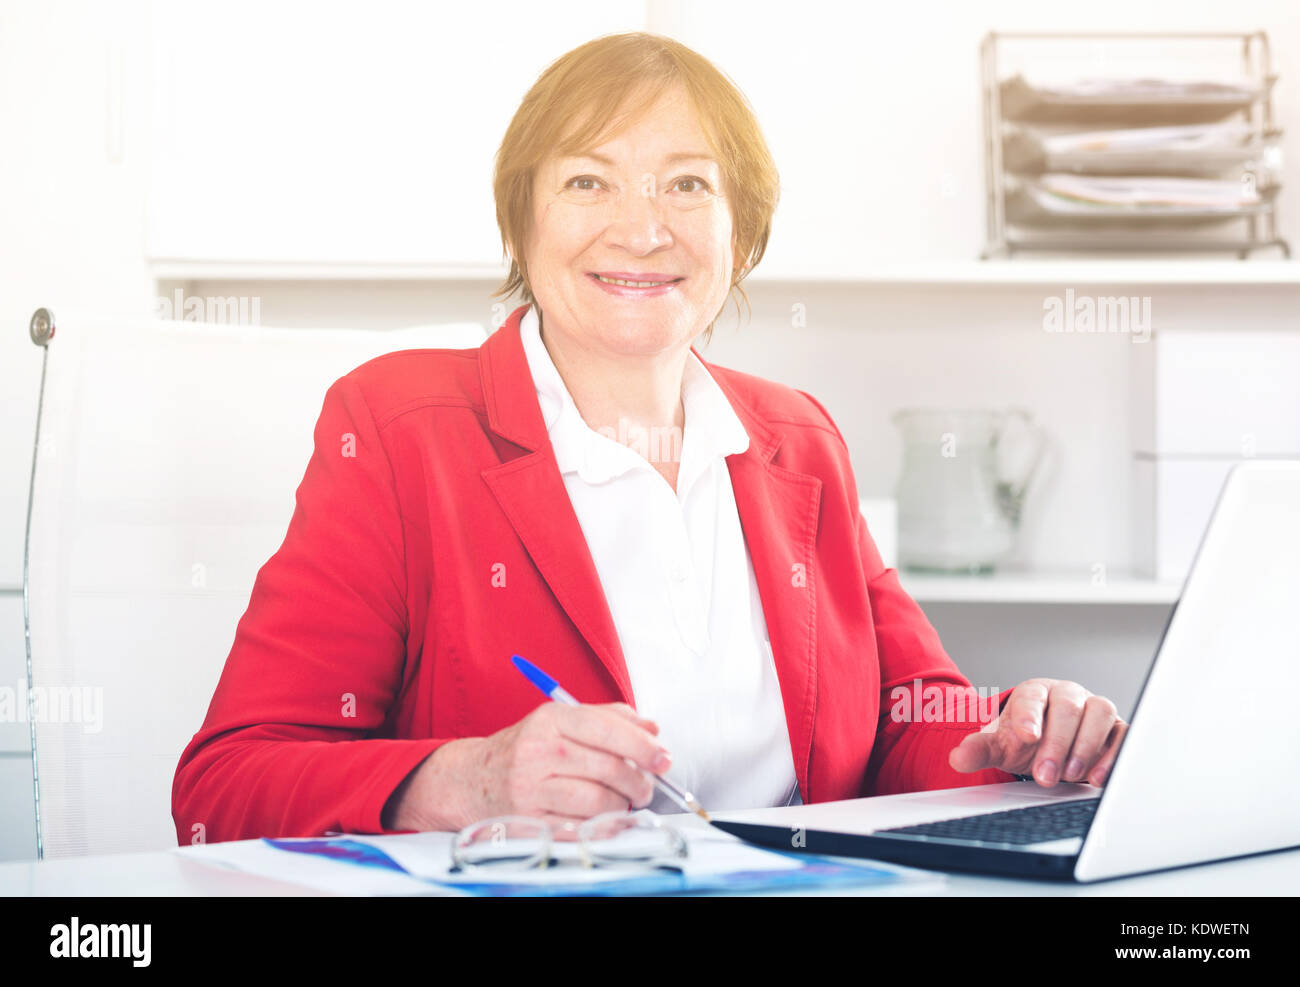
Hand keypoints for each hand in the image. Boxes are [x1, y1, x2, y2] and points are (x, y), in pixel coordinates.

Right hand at [383, 702, 670, 833]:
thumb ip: (608, 718)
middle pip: (609, 768)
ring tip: (624, 803)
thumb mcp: (561, 720)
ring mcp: (531, 788)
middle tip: (647, 788)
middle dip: (640, 781)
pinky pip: (580, 829)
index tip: (664, 758)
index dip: (643, 746)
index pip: (607, 729)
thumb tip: (652, 730)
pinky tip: (606, 820)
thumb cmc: (527, 748)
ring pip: (598, 801)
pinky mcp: (529, 821)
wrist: (471, 778)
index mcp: (551, 719)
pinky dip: (602, 827)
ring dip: (622, 806)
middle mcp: (539, 751)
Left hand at [948, 678, 1126, 787]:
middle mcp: (1067, 695)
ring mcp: (1094, 709)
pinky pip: (1124, 733)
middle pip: (1068, 706)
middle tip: (1044, 775)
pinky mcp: (1117, 728)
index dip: (1029, 714)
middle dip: (1057, 742)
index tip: (1024, 736)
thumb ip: (979, 750)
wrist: (1050, 745)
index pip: (1032, 696)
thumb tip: (957, 758)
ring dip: (1087, 745)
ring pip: (1100, 713)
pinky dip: (1114, 753)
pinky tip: (1097, 777)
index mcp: (1035, 692)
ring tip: (1070, 774)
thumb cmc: (1027, 740)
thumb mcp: (1000, 745)